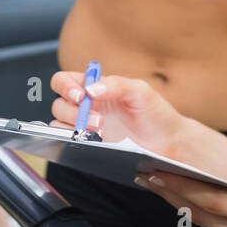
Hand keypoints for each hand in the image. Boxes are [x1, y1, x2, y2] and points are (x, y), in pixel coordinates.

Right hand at [48, 71, 186, 157]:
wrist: (168, 143)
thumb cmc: (156, 113)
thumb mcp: (139, 90)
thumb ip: (115, 84)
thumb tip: (90, 89)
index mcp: (96, 88)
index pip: (65, 81)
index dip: (65, 86)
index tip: (80, 95)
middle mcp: (87, 106)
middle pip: (58, 103)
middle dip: (73, 110)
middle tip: (96, 118)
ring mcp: (86, 127)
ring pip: (58, 123)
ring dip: (73, 126)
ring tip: (98, 131)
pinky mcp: (88, 145)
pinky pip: (67, 142)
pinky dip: (72, 141)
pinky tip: (93, 141)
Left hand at [136, 174, 226, 226]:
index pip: (215, 199)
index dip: (183, 185)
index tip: (159, 171)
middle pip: (203, 212)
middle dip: (171, 192)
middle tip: (144, 174)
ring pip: (209, 223)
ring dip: (181, 203)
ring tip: (159, 185)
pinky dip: (202, 215)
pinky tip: (192, 204)